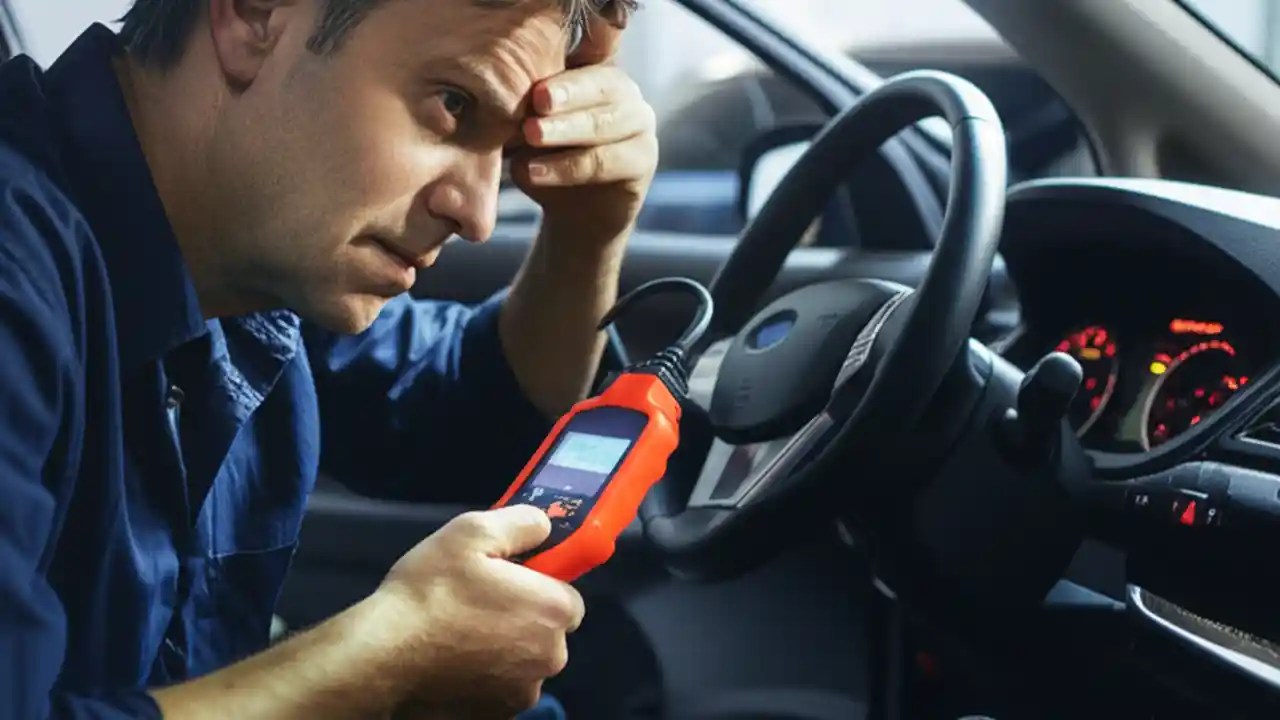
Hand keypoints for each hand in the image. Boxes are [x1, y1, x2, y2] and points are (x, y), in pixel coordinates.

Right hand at [378, 505, 584, 718]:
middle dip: (520, 619)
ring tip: (457, 633)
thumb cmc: (432, 591)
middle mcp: (550, 658)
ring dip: (502, 650)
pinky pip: (498, 688)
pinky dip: (482, 677)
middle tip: (477, 603)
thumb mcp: (473, 531)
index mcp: (554, 612)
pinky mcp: (494, 716)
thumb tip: (544, 527)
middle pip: (546, 632)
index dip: (537, 585)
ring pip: (521, 663)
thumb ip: (522, 524)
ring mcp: (522, 694)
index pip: (567, 596)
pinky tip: (450, 661)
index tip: (506, 581)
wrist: (383, 657)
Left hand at [508, 16, 656, 242]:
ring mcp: (640, 123)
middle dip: (566, 95)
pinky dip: (569, 168)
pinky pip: (606, 161)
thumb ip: (526, 112)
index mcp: (595, 71)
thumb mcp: (530, 131)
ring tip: (530, 137)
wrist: (577, 215)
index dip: (566, 71)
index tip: (538, 89)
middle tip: (535, 104)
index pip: (588, 55)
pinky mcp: (644, 159)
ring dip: (565, 131)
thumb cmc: (549, 160)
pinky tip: (537, 172)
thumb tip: (502, 102)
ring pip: (603, 124)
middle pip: (600, 85)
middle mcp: (624, 91)